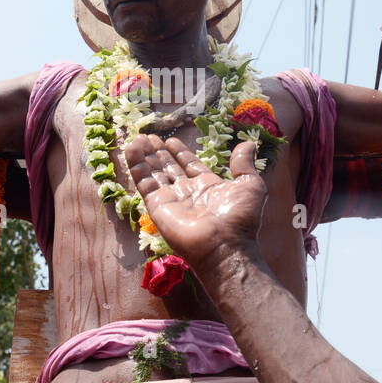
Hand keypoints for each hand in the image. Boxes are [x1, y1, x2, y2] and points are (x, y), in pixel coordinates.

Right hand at [123, 134, 267, 269]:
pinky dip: (136, 165)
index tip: (171, 140)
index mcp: (208, 186)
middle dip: (159, 153)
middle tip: (149, 136)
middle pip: (169, 168)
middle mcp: (187, 192)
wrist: (224, 246)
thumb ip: (244, 164)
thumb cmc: (239, 218)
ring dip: (145, 156)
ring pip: (154, 173)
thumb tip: (249, 144)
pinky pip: (144, 183)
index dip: (180, 153)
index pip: (190, 165)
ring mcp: (171, 200)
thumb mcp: (250, 185)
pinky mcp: (157, 206)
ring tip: (137, 139)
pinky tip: (131, 149)